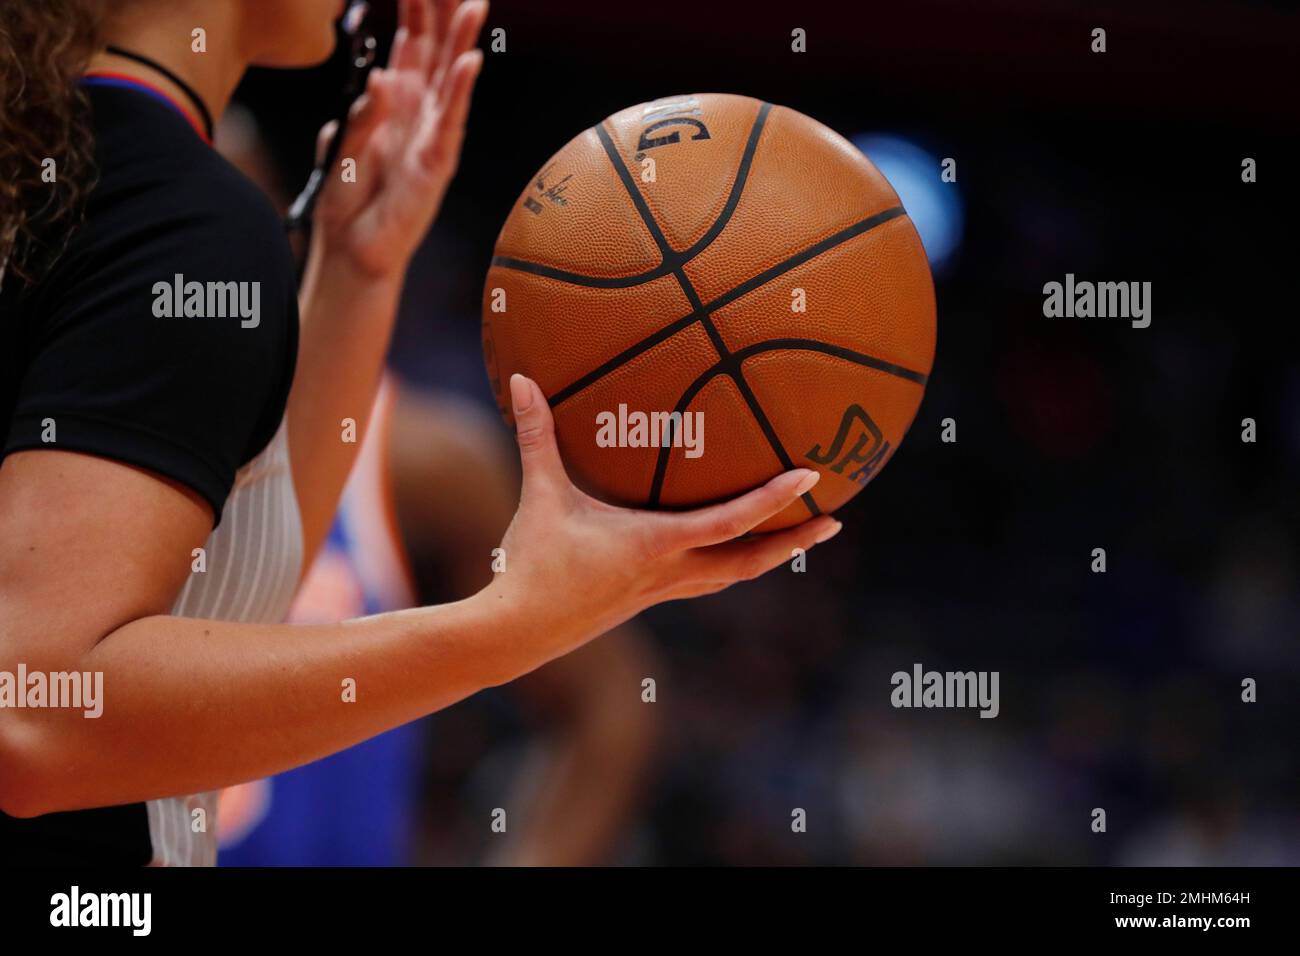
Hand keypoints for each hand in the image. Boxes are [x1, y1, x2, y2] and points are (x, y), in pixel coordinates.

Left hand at [312, 0, 488, 277]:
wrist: (353, 249)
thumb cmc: (348, 197)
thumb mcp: (342, 142)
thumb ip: (362, 112)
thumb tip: (383, 78)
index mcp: (395, 102)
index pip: (409, 43)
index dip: (414, 8)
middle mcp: (419, 113)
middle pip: (436, 50)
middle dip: (444, 11)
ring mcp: (432, 136)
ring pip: (452, 79)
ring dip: (462, 41)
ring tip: (473, 3)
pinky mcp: (437, 163)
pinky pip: (451, 121)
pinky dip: (461, 91)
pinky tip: (470, 62)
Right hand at [481, 375, 841, 676]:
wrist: (519, 631)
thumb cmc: (531, 563)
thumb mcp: (539, 494)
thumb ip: (536, 434)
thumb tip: (520, 380)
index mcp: (656, 543)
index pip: (731, 521)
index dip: (775, 500)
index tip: (811, 478)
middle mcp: (670, 571)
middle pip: (751, 561)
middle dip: (795, 542)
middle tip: (833, 522)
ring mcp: (663, 590)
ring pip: (733, 574)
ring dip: (770, 556)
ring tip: (799, 536)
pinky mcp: (649, 598)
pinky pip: (706, 578)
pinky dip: (732, 561)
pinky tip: (729, 547)